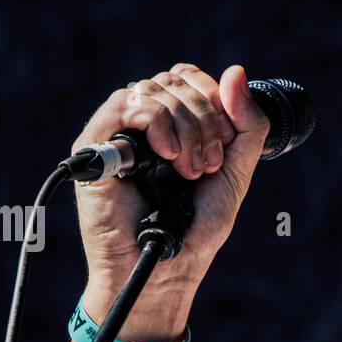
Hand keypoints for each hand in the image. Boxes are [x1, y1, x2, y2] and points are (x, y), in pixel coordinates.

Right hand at [71, 63, 269, 341]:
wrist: (165, 270)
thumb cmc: (195, 230)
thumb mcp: (235, 173)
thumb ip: (246, 126)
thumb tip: (236, 71)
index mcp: (173, 125)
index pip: (190, 78)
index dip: (214, 101)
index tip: (225, 145)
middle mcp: (143, 124)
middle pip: (174, 81)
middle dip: (204, 120)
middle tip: (208, 166)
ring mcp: (118, 134)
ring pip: (153, 89)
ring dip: (184, 128)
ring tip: (189, 171)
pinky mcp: (94, 149)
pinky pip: (124, 106)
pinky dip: (156, 124)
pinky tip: (167, 156)